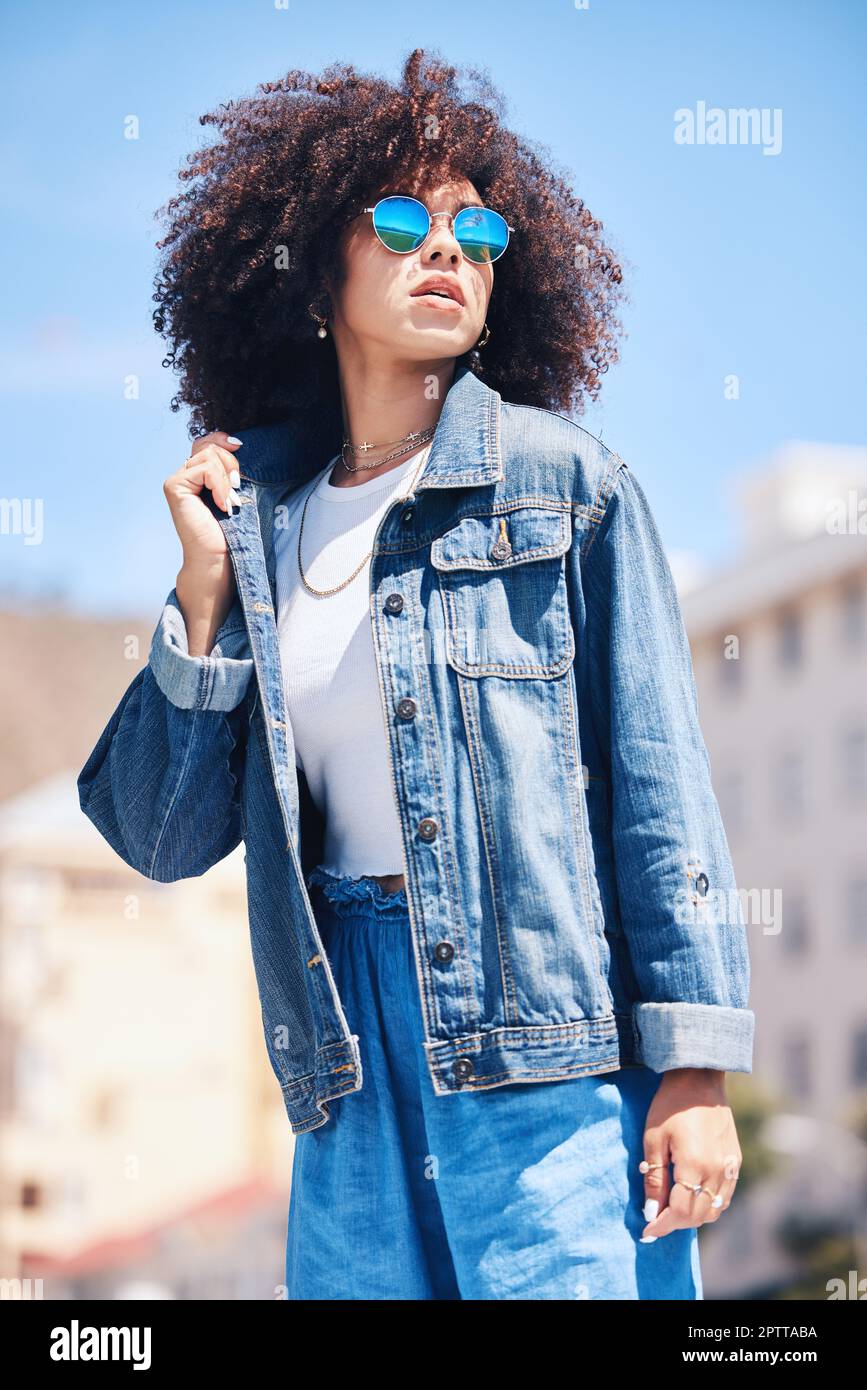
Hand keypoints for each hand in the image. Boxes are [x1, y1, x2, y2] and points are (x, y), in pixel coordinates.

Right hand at [163, 431, 243, 563]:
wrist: (218, 558)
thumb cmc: (230, 530)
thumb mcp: (235, 490)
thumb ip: (230, 466)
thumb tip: (236, 442)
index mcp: (197, 475)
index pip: (206, 442)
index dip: (223, 439)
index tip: (240, 447)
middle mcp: (184, 475)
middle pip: (209, 445)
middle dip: (230, 462)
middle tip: (238, 488)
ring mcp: (176, 480)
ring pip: (208, 454)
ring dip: (227, 477)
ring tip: (230, 501)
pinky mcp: (174, 486)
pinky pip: (205, 468)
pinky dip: (220, 485)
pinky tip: (223, 505)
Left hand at [639, 1068, 741, 1240]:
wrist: (699, 1079)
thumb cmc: (670, 1106)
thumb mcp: (653, 1139)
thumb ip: (655, 1179)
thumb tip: (652, 1212)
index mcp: (695, 1165)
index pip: (680, 1211)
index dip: (662, 1225)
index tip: (646, 1231)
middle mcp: (717, 1171)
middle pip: (697, 1215)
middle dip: (675, 1224)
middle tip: (655, 1220)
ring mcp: (730, 1167)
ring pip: (714, 1210)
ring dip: (693, 1217)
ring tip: (672, 1210)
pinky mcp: (735, 1161)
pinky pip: (725, 1196)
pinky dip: (709, 1205)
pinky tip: (693, 1197)